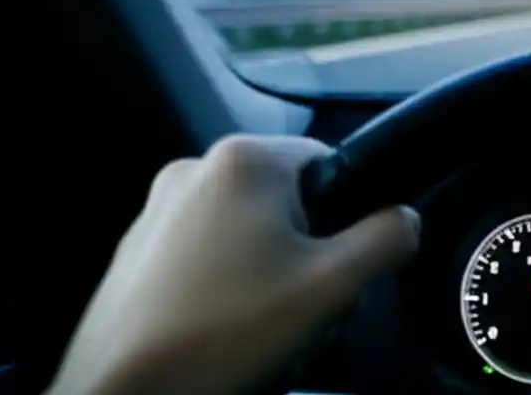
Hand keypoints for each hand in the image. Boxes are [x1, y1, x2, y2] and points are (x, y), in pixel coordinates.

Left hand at [48, 135, 419, 394]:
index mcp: (244, 159)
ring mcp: (155, 210)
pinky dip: (221, 285)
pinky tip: (220, 330)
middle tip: (304, 304)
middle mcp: (194, 168)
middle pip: (285, 201)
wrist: (123, 390)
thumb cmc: (229, 328)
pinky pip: (202, 255)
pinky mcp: (132, 252)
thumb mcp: (330, 287)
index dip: (346, 216)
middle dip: (305, 249)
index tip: (337, 266)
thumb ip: (384, 241)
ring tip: (260, 325)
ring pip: (243, 231)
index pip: (328, 163)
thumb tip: (407, 219)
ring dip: (265, 270)